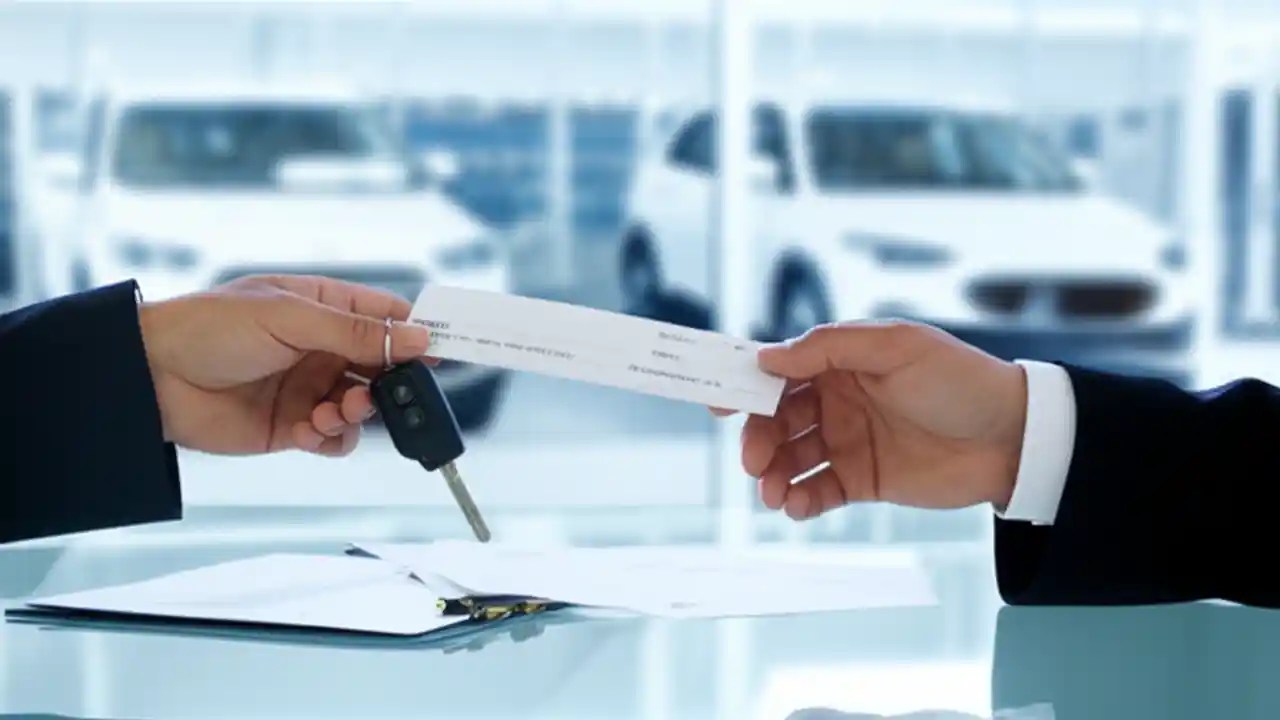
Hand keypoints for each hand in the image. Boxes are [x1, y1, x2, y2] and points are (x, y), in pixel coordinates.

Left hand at [138, 275, 432, 455]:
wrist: (149, 378)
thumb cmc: (210, 327)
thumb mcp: (290, 317)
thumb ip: (357, 332)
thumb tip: (417, 337)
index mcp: (323, 307)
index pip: (387, 317)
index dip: (415, 334)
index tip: (440, 353)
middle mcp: (321, 348)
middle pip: (382, 368)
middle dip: (388, 384)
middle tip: (376, 393)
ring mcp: (308, 387)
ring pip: (363, 407)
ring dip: (358, 414)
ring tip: (333, 413)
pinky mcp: (292, 426)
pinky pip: (334, 438)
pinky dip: (332, 439)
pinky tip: (310, 430)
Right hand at [719, 321, 1027, 520]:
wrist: (1014, 438)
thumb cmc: (959, 381)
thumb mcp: (898, 347)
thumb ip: (830, 347)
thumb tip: (769, 356)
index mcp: (840, 362)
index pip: (779, 371)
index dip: (744, 384)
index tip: (717, 403)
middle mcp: (836, 400)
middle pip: (776, 419)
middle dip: (757, 439)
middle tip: (753, 461)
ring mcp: (847, 441)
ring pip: (790, 459)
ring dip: (772, 475)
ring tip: (771, 493)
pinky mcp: (862, 480)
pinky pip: (817, 491)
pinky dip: (799, 500)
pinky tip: (794, 506)